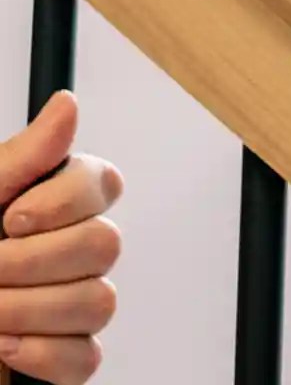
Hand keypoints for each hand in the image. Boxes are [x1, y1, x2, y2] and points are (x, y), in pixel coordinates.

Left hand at [0, 91, 123, 383]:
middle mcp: (67, 249)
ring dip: (29, 310)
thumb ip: (21, 158)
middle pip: (107, 244)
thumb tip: (67, 106)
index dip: (65, 203)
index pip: (104, 184)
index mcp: (46, 203)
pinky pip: (86, 357)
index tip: (9, 217)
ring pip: (99, 302)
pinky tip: (3, 345)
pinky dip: (43, 355)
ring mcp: (70, 302)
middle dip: (35, 261)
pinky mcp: (63, 354)